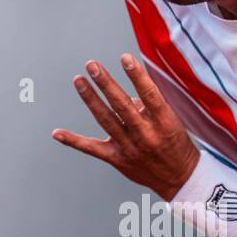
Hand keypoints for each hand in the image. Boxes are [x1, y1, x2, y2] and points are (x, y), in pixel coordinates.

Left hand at [51, 53, 199, 199]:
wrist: (179, 179)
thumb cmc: (175, 143)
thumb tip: (123, 90)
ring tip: (79, 80)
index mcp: (165, 122)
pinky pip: (91, 149)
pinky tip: (57, 133)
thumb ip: (148, 104)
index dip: (137, 75)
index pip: (150, 94)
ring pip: (106, 120)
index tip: (124, 57)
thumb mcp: (172, 120)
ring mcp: (130, 148)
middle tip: (92, 65)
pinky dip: (73, 140)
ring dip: (90, 99)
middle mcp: (146, 135)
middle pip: (123, 105)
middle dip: (106, 84)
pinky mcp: (117, 159)